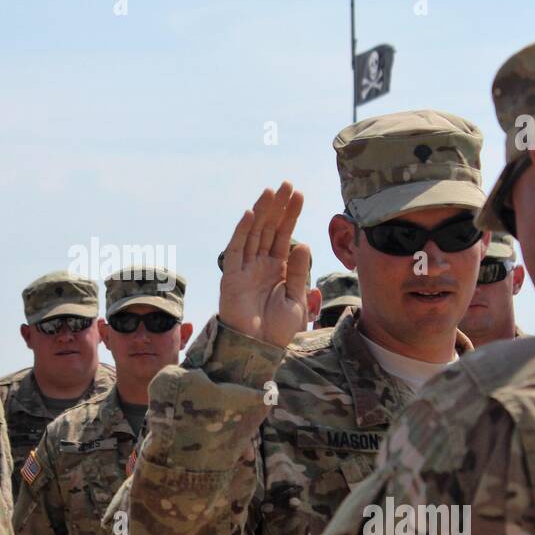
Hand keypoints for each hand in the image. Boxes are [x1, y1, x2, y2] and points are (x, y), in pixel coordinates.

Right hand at [218, 182, 309, 348]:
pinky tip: (250, 214)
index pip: (284, 235)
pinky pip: (236, 250)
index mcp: (278, 269)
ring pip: (253, 234)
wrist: (259, 350)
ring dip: (262, 212)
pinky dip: (242, 232)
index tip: (299, 195)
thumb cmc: (278, 330)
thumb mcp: (297, 299)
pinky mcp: (231, 277)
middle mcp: (261, 265)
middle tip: (287, 184)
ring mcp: (245, 269)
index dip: (291, 215)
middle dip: (278, 207)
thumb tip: (303, 243)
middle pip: (269, 229)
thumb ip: (299, 272)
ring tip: (271, 192)